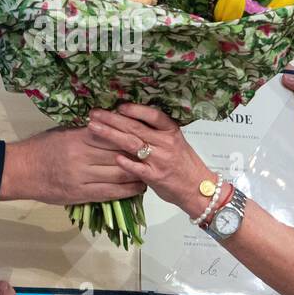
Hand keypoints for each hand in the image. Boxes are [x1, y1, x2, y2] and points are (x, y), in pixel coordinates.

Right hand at [0, 126, 145, 204]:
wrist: (20, 170)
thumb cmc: (41, 147)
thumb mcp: (64, 132)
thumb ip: (87, 132)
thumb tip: (111, 129)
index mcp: (78, 137)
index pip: (112, 135)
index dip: (131, 136)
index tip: (146, 136)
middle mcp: (81, 156)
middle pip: (118, 154)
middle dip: (139, 155)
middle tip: (154, 155)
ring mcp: (81, 176)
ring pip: (117, 174)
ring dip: (137, 174)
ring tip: (149, 172)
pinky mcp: (79, 194)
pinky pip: (108, 193)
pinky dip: (126, 190)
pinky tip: (137, 187)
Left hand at [85, 104, 215, 219]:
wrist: (199, 188)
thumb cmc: (185, 164)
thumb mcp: (175, 142)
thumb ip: (155, 132)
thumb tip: (128, 120)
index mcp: (171, 132)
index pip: (153, 115)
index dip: (135, 110)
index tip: (118, 106)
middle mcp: (166, 143)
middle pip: (136, 127)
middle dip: (112, 119)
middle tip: (94, 114)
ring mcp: (160, 160)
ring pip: (132, 143)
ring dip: (111, 134)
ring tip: (94, 128)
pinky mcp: (156, 177)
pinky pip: (138, 168)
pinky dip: (126, 162)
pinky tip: (114, 157)